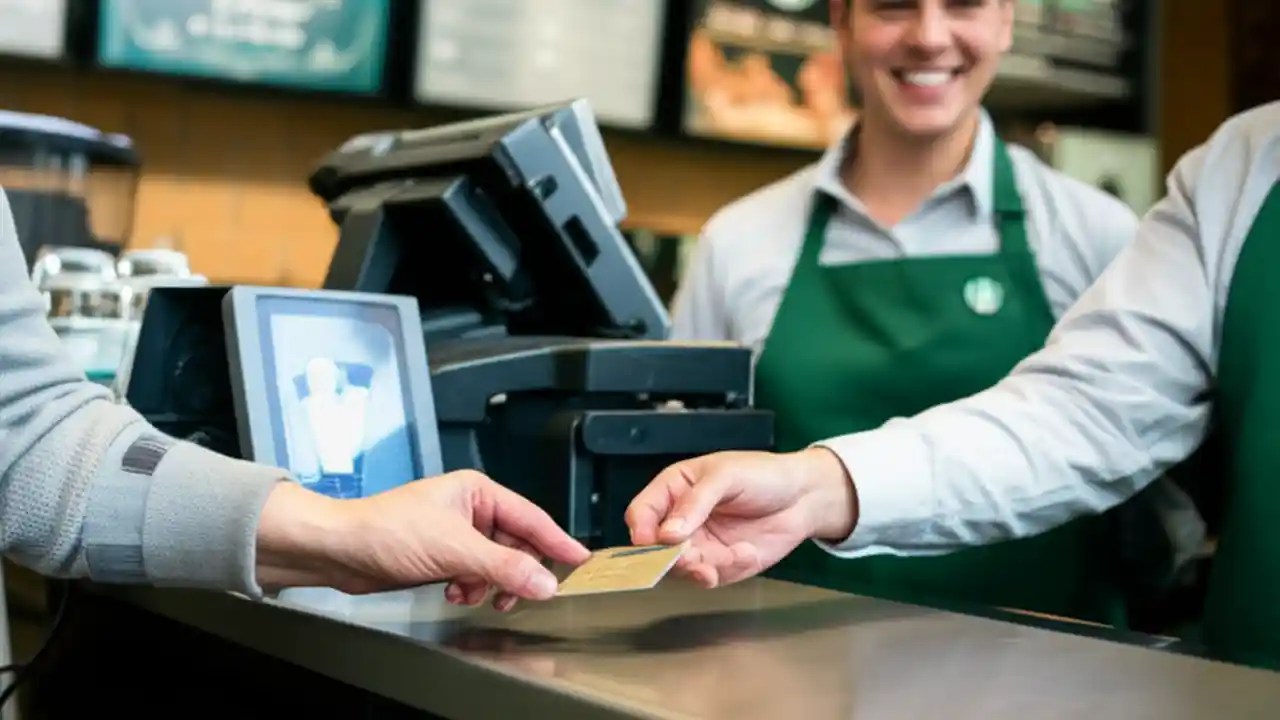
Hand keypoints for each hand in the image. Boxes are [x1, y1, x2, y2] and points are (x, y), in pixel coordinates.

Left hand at [255, 471, 589, 609]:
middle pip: (516, 544)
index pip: (531, 518)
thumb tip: (545, 581)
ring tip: (471, 593)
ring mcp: (456, 532)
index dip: (557, 541)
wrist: (340, 549)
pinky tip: (453, 592)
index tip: (580, 559)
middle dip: (513, 571)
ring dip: (488, 583)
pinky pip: (474, 574)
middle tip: (513, 594)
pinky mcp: (441, 554)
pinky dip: (470, 587)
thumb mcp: (455, 550)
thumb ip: (504, 567)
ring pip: (495, 562)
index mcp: (478, 491)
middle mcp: (470, 508)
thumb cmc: (385, 531)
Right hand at [625, 448, 857, 587]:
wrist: (804, 497)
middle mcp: (681, 520)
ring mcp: (699, 545)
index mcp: (674, 490)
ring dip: (700, 568)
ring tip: (727, 557)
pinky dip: (726, 570)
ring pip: (680, 569)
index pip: (642, 513)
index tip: (652, 542)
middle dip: (672, 557)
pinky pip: (710, 577)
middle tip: (691, 559)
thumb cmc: (763, 474)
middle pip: (655, 549)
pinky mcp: (720, 565)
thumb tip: (667, 534)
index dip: (642, 530)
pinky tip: (746, 553)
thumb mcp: (726, 476)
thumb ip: (695, 503)